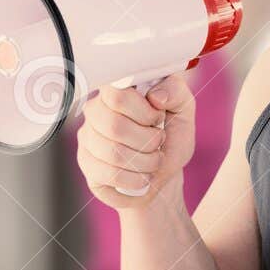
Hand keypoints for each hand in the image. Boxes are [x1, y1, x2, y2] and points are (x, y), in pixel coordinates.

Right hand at [75, 76, 193, 208]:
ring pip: (113, 153)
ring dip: (145, 162)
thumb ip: (176, 92)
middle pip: (114, 125)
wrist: (163, 173)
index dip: (143, 111)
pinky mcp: (87, 166)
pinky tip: (142, 176)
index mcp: (116, 90)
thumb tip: (157, 96)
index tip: (157, 118)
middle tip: (158, 143)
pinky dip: (136, 179)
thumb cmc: (170, 138)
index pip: (116, 94)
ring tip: (154, 161)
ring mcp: (87, 139)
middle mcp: (95, 111)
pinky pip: (110, 174)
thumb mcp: (183, 111)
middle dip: (148, 140)